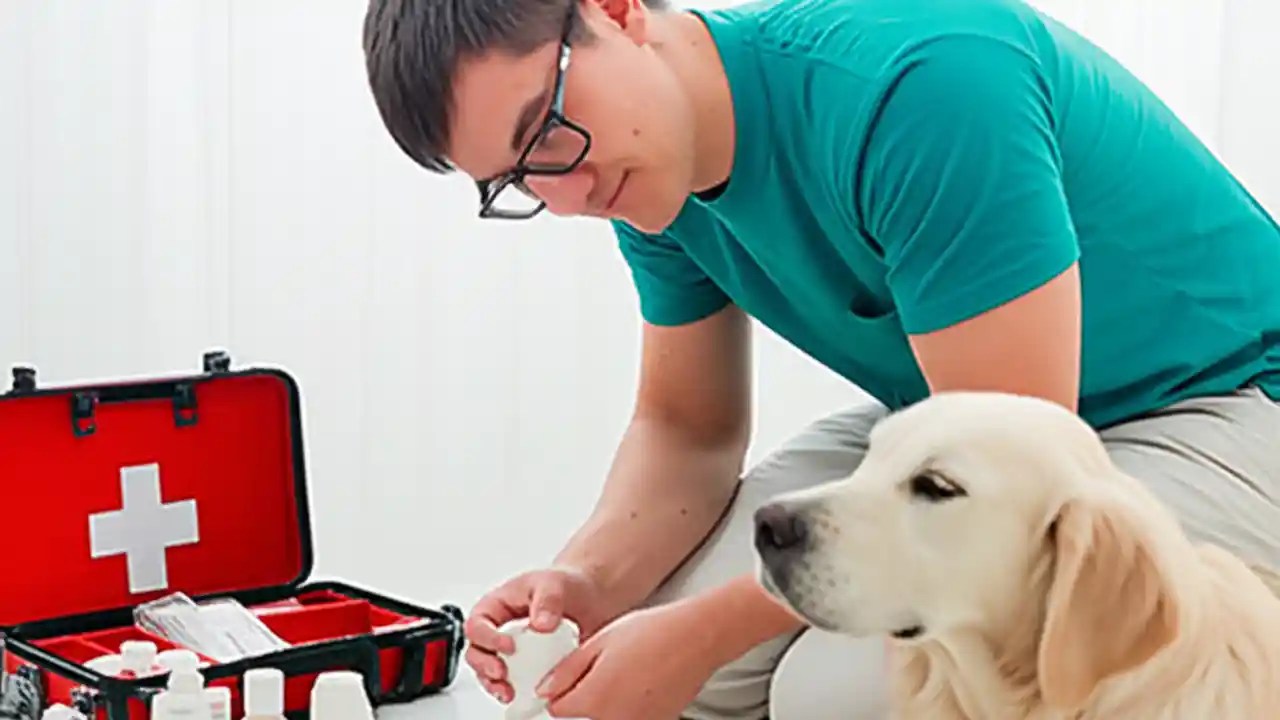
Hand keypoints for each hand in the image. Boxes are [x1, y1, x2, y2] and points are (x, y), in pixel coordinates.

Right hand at [463, 567, 609, 703]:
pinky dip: (516, 690)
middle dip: (485, 666)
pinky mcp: (526, 666)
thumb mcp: (555, 584)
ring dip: (495, 684)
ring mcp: (510, 651)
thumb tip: (540, 625)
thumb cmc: (563, 584)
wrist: (588, 597)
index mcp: (496, 606)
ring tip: (509, 691)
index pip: (476, 624)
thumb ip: (547, 600)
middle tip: (502, 674)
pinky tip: (527, 693)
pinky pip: (513, 682)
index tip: (509, 646)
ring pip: (489, 671)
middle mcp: (498, 630)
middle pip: (476, 652)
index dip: (487, 638)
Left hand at [537, 601, 721, 719]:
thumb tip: (546, 690)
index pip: (557, 709)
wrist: (697, 638)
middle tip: (601, 671)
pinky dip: (628, 707)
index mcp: (594, 699)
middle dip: (582, 698)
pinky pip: (629, 719)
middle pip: (581, 718)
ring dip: (605, 704)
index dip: (560, 689)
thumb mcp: (600, 641)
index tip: (569, 677)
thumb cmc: (654, 633)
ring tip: (623, 674)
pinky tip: (639, 683)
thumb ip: (567, 671)